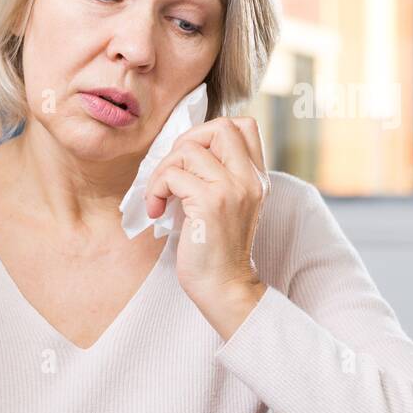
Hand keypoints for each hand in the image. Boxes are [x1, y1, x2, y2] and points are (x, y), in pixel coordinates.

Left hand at [144, 117, 268, 304]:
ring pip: (189, 149)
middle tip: (172, 173)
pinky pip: (172, 175)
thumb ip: (215, 176)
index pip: (243, 125)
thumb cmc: (214, 250)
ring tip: (160, 197)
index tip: (190, 160)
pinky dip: (156, 189)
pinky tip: (156, 210)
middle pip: (220, 126)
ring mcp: (232, 188)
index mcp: (256, 177)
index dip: (209, 132)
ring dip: (163, 170)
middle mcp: (250, 178)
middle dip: (185, 142)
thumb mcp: (224, 204)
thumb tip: (179, 151)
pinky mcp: (210, 203)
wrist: (224, 286)